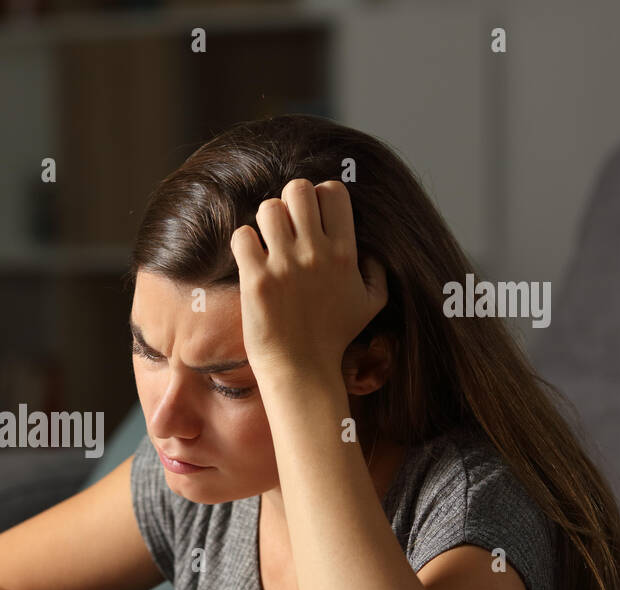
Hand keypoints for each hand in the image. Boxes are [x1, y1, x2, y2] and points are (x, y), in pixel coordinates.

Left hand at [229, 178, 387, 379]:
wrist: (301, 368)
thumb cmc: (334, 337)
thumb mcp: (372, 303)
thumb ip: (376, 270)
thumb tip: (369, 248)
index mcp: (345, 253)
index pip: (333, 191)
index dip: (319, 196)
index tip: (312, 218)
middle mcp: (316, 254)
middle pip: (299, 189)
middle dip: (290, 201)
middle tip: (286, 226)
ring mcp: (285, 266)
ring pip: (268, 208)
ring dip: (265, 221)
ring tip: (267, 243)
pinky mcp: (257, 280)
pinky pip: (243, 236)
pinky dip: (244, 243)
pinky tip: (251, 259)